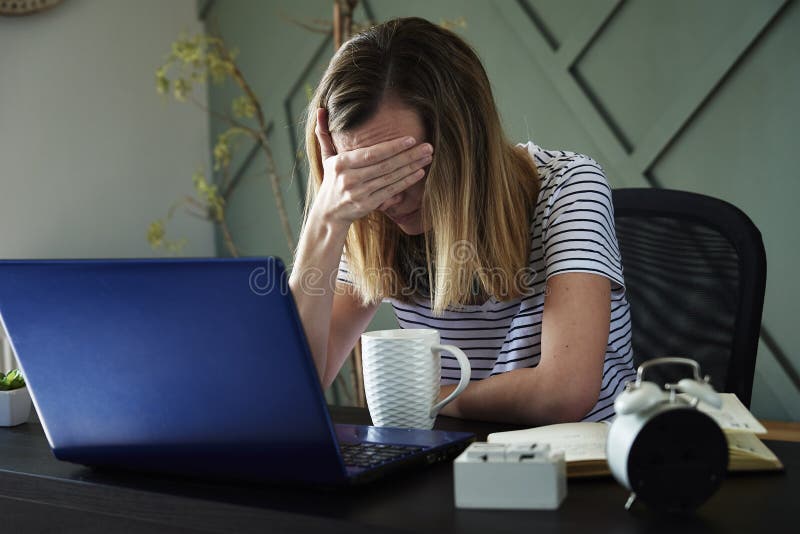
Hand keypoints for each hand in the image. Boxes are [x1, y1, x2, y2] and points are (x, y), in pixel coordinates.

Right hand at [312, 108, 432, 225]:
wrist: (328, 213)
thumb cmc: (331, 181)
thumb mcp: (326, 158)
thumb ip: (324, 134)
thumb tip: (320, 110)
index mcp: (341, 163)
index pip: (371, 153)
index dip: (392, 146)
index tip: (411, 139)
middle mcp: (350, 178)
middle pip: (385, 165)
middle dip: (408, 155)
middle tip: (428, 147)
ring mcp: (359, 193)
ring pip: (390, 178)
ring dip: (411, 167)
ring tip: (427, 157)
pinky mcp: (367, 205)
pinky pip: (390, 191)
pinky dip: (406, 182)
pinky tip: (419, 173)